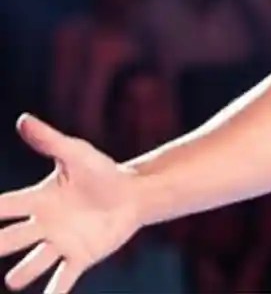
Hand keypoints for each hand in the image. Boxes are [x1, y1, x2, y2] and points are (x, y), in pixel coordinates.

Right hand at [0, 115, 142, 292]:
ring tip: (14, 280)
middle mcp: (41, 225)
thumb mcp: (75, 153)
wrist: (132, 192)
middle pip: (8, 240)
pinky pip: (62, 280)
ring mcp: (59, 243)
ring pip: (32, 263)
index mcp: (36, 201)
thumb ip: (49, 140)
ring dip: (22, 273)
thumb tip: (22, 119)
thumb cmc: (101, 171)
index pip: (1, 207)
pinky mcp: (80, 256)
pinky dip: (53, 293)